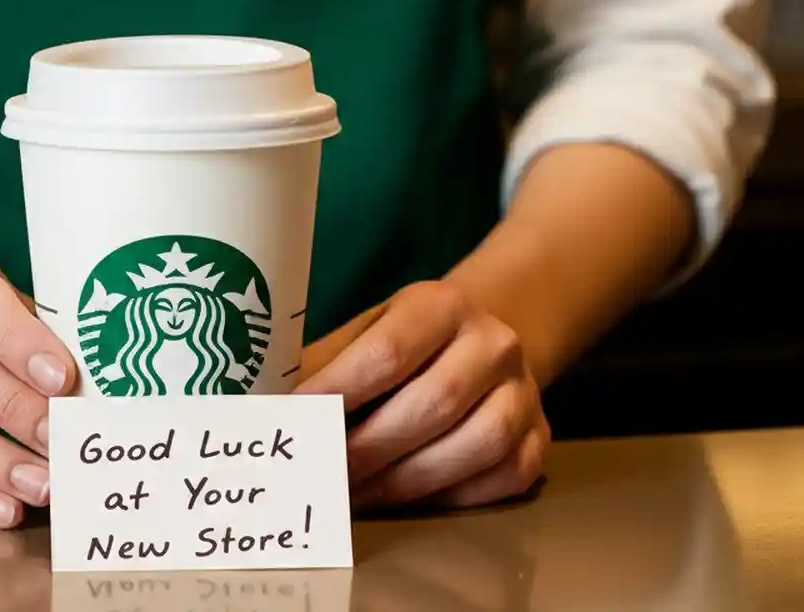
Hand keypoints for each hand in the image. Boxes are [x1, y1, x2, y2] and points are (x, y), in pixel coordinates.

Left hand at [295, 281, 549, 508]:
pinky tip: (406, 498)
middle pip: (431, 405)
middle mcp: (494, 342)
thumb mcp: (364, 333)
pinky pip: (501, 478)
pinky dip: (449, 495)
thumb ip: (322, 368)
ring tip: (354, 497)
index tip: (296, 425)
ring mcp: (524, 392)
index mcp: (441, 305)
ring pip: (473, 446)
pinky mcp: (541, 438)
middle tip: (320, 478)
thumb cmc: (403, 344)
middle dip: (367, 449)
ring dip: (404, 481)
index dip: (337, 394)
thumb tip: (262, 412)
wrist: (480, 340)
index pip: (386, 353)